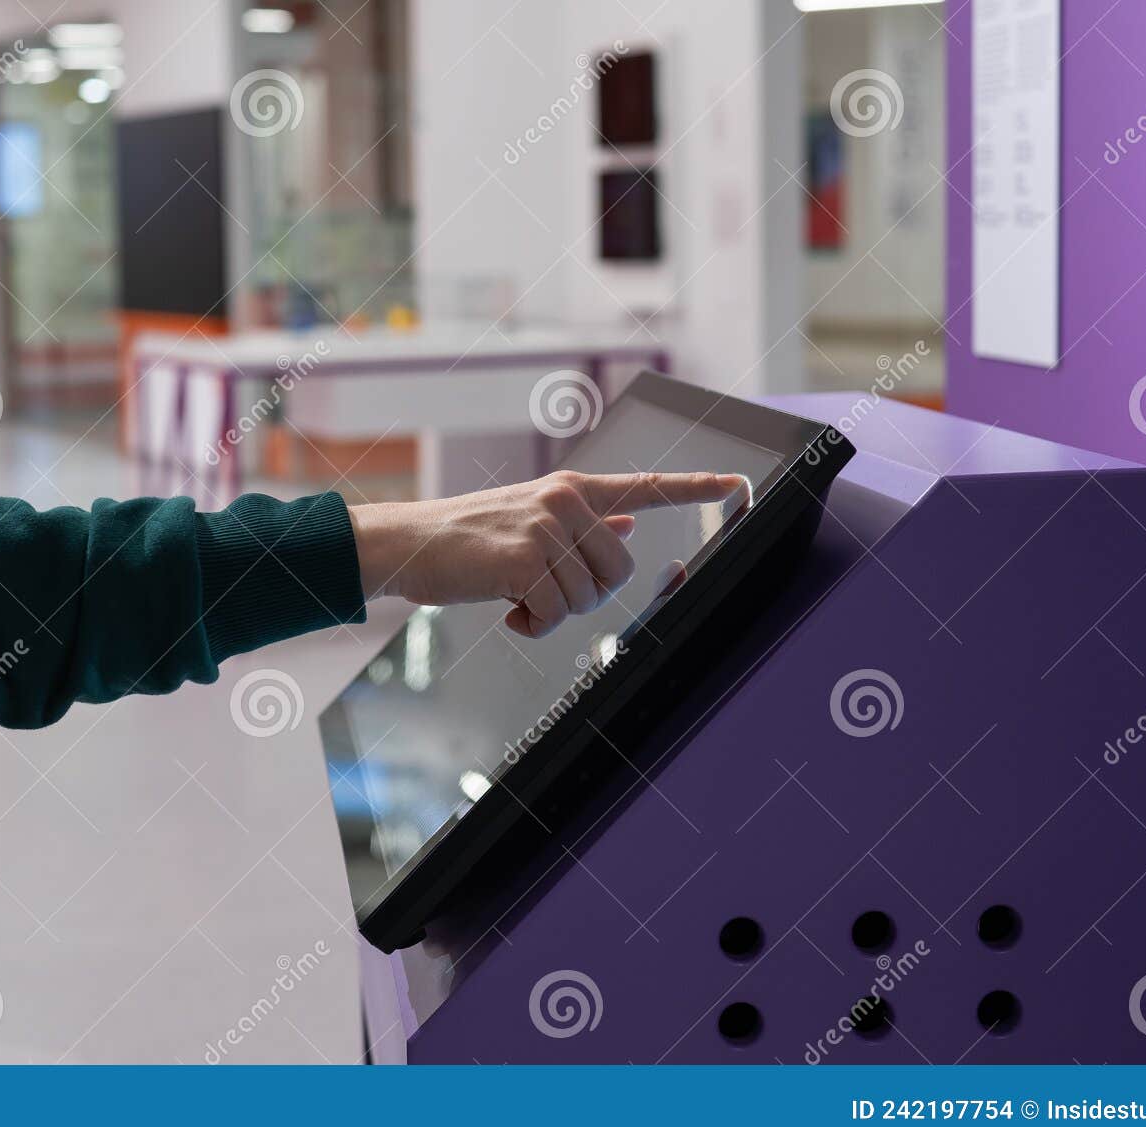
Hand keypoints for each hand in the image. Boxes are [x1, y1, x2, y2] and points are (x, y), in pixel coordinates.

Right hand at [347, 470, 745, 637]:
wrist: (409, 542)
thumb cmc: (467, 537)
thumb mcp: (530, 519)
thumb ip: (583, 524)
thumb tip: (628, 526)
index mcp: (570, 489)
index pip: (645, 487)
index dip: (695, 487)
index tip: (736, 483)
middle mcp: (564, 501)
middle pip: (620, 571)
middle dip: (586, 594)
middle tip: (542, 590)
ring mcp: (545, 528)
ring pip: (588, 597)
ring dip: (553, 611)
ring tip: (515, 594)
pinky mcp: (524, 560)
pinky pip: (555, 613)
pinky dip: (532, 624)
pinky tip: (506, 608)